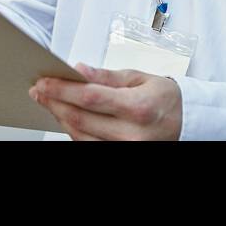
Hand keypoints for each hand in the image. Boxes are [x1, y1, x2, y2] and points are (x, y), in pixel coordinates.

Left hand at [29, 63, 182, 140]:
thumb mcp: (140, 78)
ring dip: (60, 117)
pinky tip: (66, 116)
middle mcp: (132, 134)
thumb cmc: (165, 99)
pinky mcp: (120, 155)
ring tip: (50, 100)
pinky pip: (88, 146)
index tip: (44, 81)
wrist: (186, 124)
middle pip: (80, 119)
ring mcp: (125, 149)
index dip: (62, 89)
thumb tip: (80, 70)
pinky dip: (73, 130)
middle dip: (54, 102)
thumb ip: (107, 76)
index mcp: (139, 108)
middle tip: (39, 89)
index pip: (90, 97)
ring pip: (79, 136)